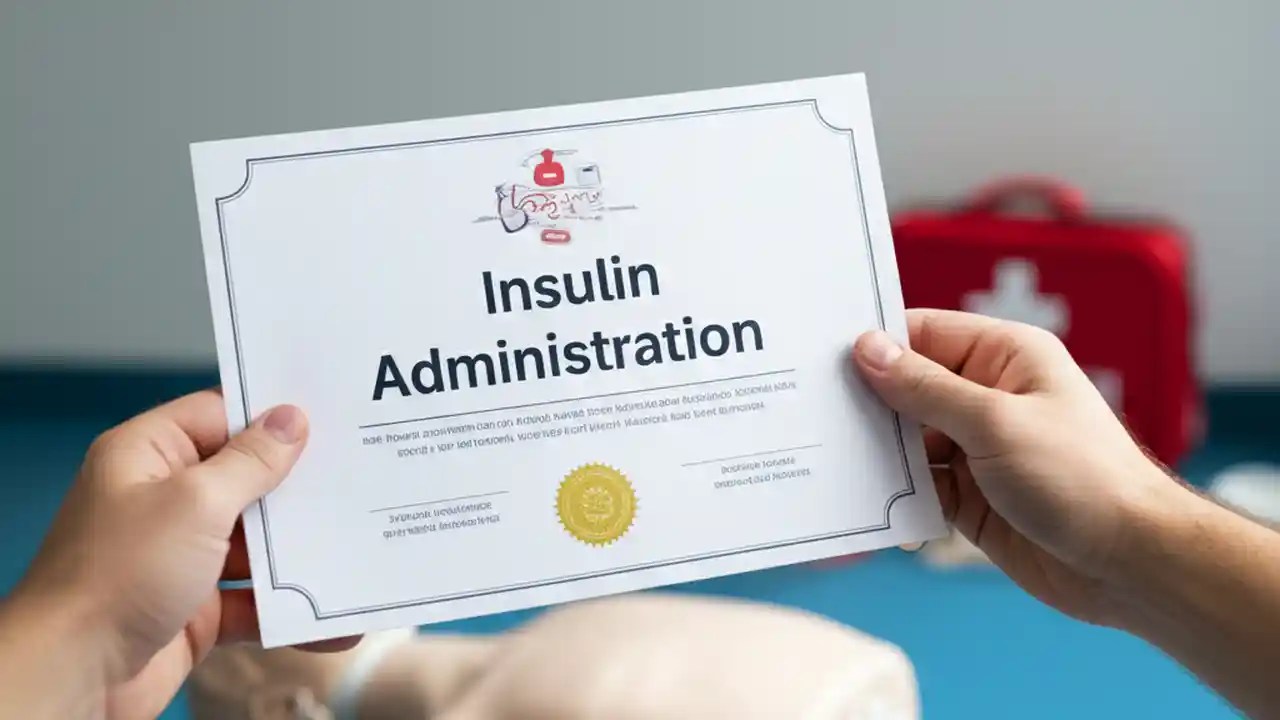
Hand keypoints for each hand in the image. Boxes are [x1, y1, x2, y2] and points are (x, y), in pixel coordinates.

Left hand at [2, 390, 357, 719]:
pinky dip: (290, 609)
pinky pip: (255, 598)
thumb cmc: (117, 575)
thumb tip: (290, 419)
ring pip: (256, 542)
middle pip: (245, 480)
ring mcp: (181, 556)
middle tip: (358, 476)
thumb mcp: (194, 502)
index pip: (218, 417)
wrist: (75, 674)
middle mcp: (162, 501)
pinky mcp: (197, 607)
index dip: (270, 416)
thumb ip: (250, 461)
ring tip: (358, 544)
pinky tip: (332, 617)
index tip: (328, 418)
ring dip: (301, 552)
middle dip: (298, 487)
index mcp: (146, 456)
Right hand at [852, 309, 1177, 624]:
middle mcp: (987, 396)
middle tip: (812, 413)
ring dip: (877, 454)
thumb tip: (867, 348)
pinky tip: (869, 506)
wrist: (1130, 564)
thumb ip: (925, 387)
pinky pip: (918, 485)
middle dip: (867, 403)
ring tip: (831, 462)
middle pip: (906, 387)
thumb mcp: (995, 422)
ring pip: (906, 440)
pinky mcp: (970, 495)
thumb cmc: (1081, 477)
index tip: (820, 359)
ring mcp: (977, 447)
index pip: (922, 334)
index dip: (874, 345)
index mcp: (1004, 356)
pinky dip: (896, 495)